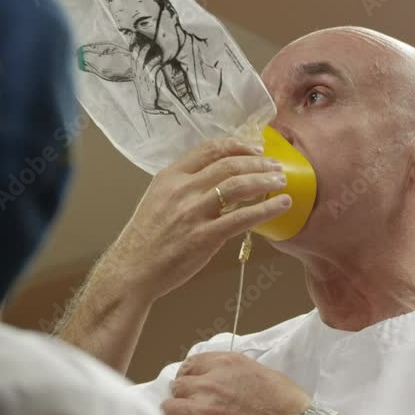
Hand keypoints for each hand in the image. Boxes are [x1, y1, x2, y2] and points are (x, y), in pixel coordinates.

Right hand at [114, 138, 290, 300]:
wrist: (132, 270)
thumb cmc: (147, 238)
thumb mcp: (159, 200)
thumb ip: (186, 187)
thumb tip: (220, 181)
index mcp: (170, 176)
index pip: (209, 149)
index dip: (238, 145)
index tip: (255, 148)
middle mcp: (182, 189)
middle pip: (229, 164)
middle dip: (258, 162)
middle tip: (276, 165)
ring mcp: (193, 212)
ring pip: (238, 185)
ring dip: (265, 180)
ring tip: (282, 181)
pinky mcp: (205, 236)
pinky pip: (242, 217)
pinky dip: (266, 209)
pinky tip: (281, 205)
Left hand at [162, 352, 311, 414]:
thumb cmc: (289, 406)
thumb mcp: (262, 374)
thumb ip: (235, 374)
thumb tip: (222, 383)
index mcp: (226, 363)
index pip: (191, 365)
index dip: (191, 379)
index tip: (195, 389)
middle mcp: (209, 382)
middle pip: (178, 387)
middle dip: (185, 398)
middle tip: (198, 412)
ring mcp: (201, 409)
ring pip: (168, 409)